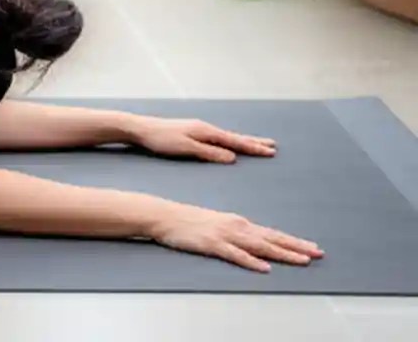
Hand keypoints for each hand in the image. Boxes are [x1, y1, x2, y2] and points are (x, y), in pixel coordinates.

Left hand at [131, 117, 275, 162]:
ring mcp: (199, 129)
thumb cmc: (161, 139)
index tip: (270, 152)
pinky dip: (229, 140)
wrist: (141, 129)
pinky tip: (228, 143)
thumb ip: (209, 153)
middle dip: (253, 142)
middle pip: (234, 136)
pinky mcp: (192, 133)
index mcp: (206, 132)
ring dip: (243, 140)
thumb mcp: (186, 148)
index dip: (253, 147)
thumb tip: (232, 157)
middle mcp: (205, 128)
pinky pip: (218, 137)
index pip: (235, 141)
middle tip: (272, 146)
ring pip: (227, 136)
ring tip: (257, 143)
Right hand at [150, 204, 323, 271]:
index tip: (312, 247)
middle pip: (272, 239)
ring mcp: (225, 235)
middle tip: (318, 253)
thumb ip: (235, 232)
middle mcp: (237, 227)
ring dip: (283, 253)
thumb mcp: (216, 223)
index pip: (272, 234)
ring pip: (260, 246)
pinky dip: (251, 261)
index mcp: (238, 223)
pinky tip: (265, 268)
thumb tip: (253, 242)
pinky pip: (236, 255)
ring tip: (302, 260)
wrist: (165, 216)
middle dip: (297, 246)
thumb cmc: (188, 220)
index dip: (293, 241)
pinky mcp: (212, 244)